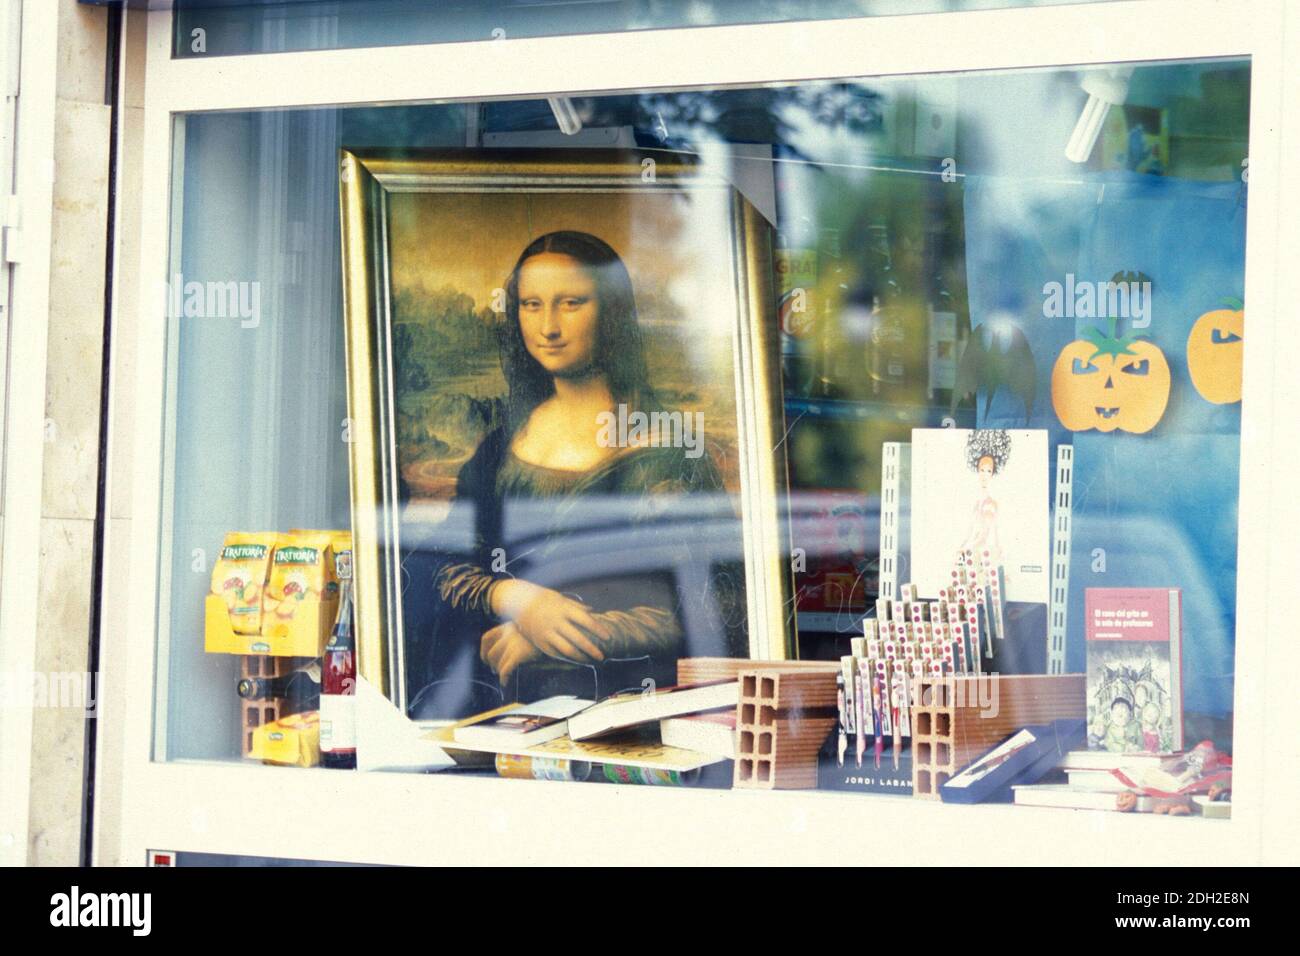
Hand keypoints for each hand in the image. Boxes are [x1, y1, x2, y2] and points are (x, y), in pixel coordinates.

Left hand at [480, 621, 542, 685]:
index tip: (486, 660)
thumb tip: (501, 653)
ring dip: (499, 672)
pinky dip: (503, 678)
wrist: (556, 633)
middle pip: (491, 654)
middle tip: (496, 670)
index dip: (483, 651)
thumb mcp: (526, 630)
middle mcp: (508, 634)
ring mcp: (513, 644)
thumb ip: (513, 636)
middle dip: (492, 664)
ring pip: (499, 663)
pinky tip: (504, 682)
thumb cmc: (542, 635)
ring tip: (503, 676)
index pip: (487, 639)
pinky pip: (505, 669)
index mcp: (507, 626)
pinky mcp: (519, 654)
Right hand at [490, 579, 608, 663]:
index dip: (598, 630)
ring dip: (581, 657)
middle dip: (592, 649)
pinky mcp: (540, 642)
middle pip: (578, 639)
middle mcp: (556, 622)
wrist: (518, 603)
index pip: (586, 621)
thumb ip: (576, 606)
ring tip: (590, 660)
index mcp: (564, 609)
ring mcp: (547, 633)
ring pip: (567, 650)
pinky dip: (567, 658)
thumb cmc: (543, 599)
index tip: (608, 637)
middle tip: (602, 656)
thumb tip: (593, 612)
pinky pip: (556, 653)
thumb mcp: (560, 598)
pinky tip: (575, 660)